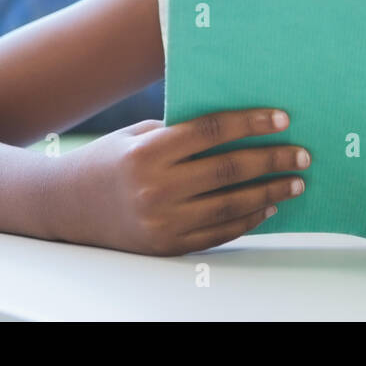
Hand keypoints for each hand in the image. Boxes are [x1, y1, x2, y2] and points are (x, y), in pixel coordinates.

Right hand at [51, 107, 308, 255]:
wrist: (64, 205)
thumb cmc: (107, 160)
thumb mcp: (136, 135)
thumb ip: (179, 131)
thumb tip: (236, 124)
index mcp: (148, 151)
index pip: (211, 132)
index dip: (250, 124)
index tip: (282, 119)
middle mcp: (155, 187)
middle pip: (228, 170)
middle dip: (271, 160)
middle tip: (301, 154)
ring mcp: (161, 221)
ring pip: (229, 206)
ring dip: (268, 193)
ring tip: (294, 182)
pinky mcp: (165, 246)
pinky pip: (217, 234)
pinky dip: (246, 220)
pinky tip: (266, 207)